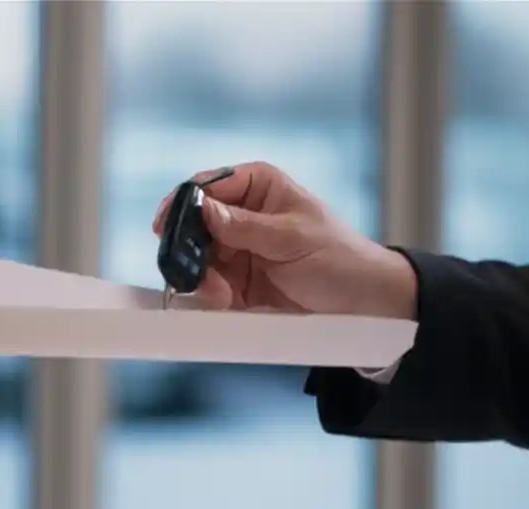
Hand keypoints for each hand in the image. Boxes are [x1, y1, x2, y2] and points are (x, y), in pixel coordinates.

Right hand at [153, 162, 417, 319]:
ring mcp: (236, 249)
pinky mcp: (235, 282)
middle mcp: (241, 213)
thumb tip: (201, 208)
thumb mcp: (292, 238)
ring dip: (201, 277)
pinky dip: (210, 296)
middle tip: (193, 271)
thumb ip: (244, 226)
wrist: (364, 303)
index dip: (183, 203)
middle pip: (194, 224)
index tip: (164, 226)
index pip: (207, 185)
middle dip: (190, 249)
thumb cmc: (338, 256)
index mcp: (257, 185)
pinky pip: (207, 286)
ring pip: (196, 258)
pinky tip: (225, 302)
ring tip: (221, 295)